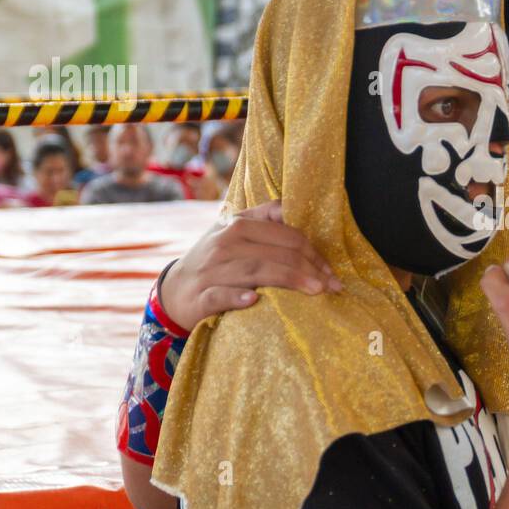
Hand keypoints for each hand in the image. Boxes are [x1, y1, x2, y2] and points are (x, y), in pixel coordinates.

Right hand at [159, 199, 341, 331]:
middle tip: (333, 286)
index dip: (314, 252)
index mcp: (238, 225)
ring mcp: (212, 270)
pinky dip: (237, 297)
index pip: (286, 235)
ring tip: (316, 290)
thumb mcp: (235, 231)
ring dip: (289, 280)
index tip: (331, 271)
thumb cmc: (216, 259)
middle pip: (277, 254)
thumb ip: (264, 217)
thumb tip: (292, 207)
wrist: (175, 291)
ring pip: (256, 271)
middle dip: (311, 268)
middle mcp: (225, 243)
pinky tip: (254, 300)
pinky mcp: (201, 296)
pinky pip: (220, 295)